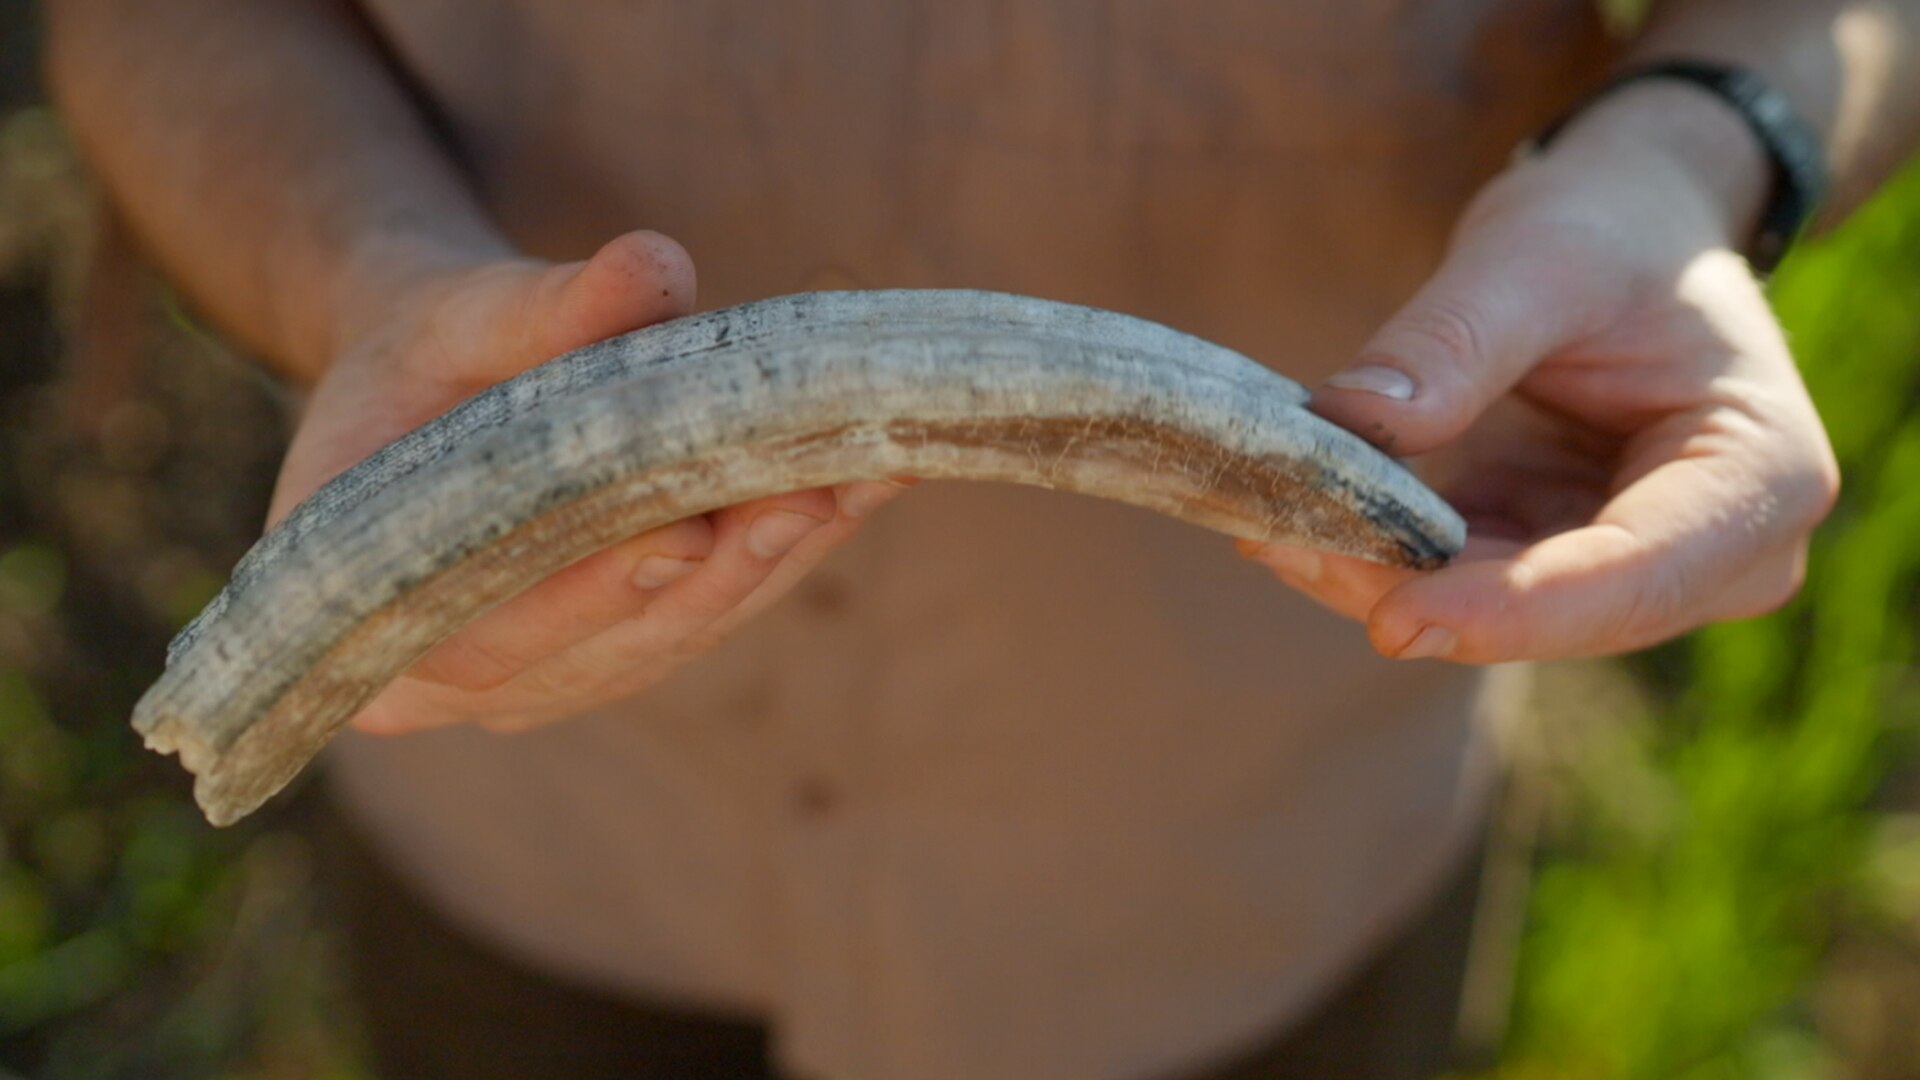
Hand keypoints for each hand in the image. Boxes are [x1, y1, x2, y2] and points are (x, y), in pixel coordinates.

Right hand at [272, 230, 909, 732]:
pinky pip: (709, 612)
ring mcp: (546, 681)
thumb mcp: (465, 315)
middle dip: (718, 575)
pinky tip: (864, 487)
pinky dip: (786, 550)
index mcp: (369, 614)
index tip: (684, 536)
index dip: (588, 593)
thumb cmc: (428, 355)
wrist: (433, 389)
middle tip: (808, 499)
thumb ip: (548, 307)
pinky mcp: (623, 652)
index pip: (485, 635)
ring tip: (858, 482)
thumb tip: (653, 267)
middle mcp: (453, 682)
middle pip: (605, 650)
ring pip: (674, 637)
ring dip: (774, 563)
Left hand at [1241, 92, 1838, 662]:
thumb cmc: (1610, 229)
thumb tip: (1351, 423)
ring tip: (1267, 525)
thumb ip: (1456, 339)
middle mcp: (1716, 552)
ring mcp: (1634, 567)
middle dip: (1415, 590)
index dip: (1510, 610)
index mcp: (1759, 476)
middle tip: (1282, 545)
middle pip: (1556, 611)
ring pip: (1493, 610)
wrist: (1625, 228)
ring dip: (1378, 578)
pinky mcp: (1556, 560)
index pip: (1634, 575)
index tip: (1394, 619)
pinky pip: (1461, 582)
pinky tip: (1287, 522)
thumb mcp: (1540, 256)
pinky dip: (1376, 556)